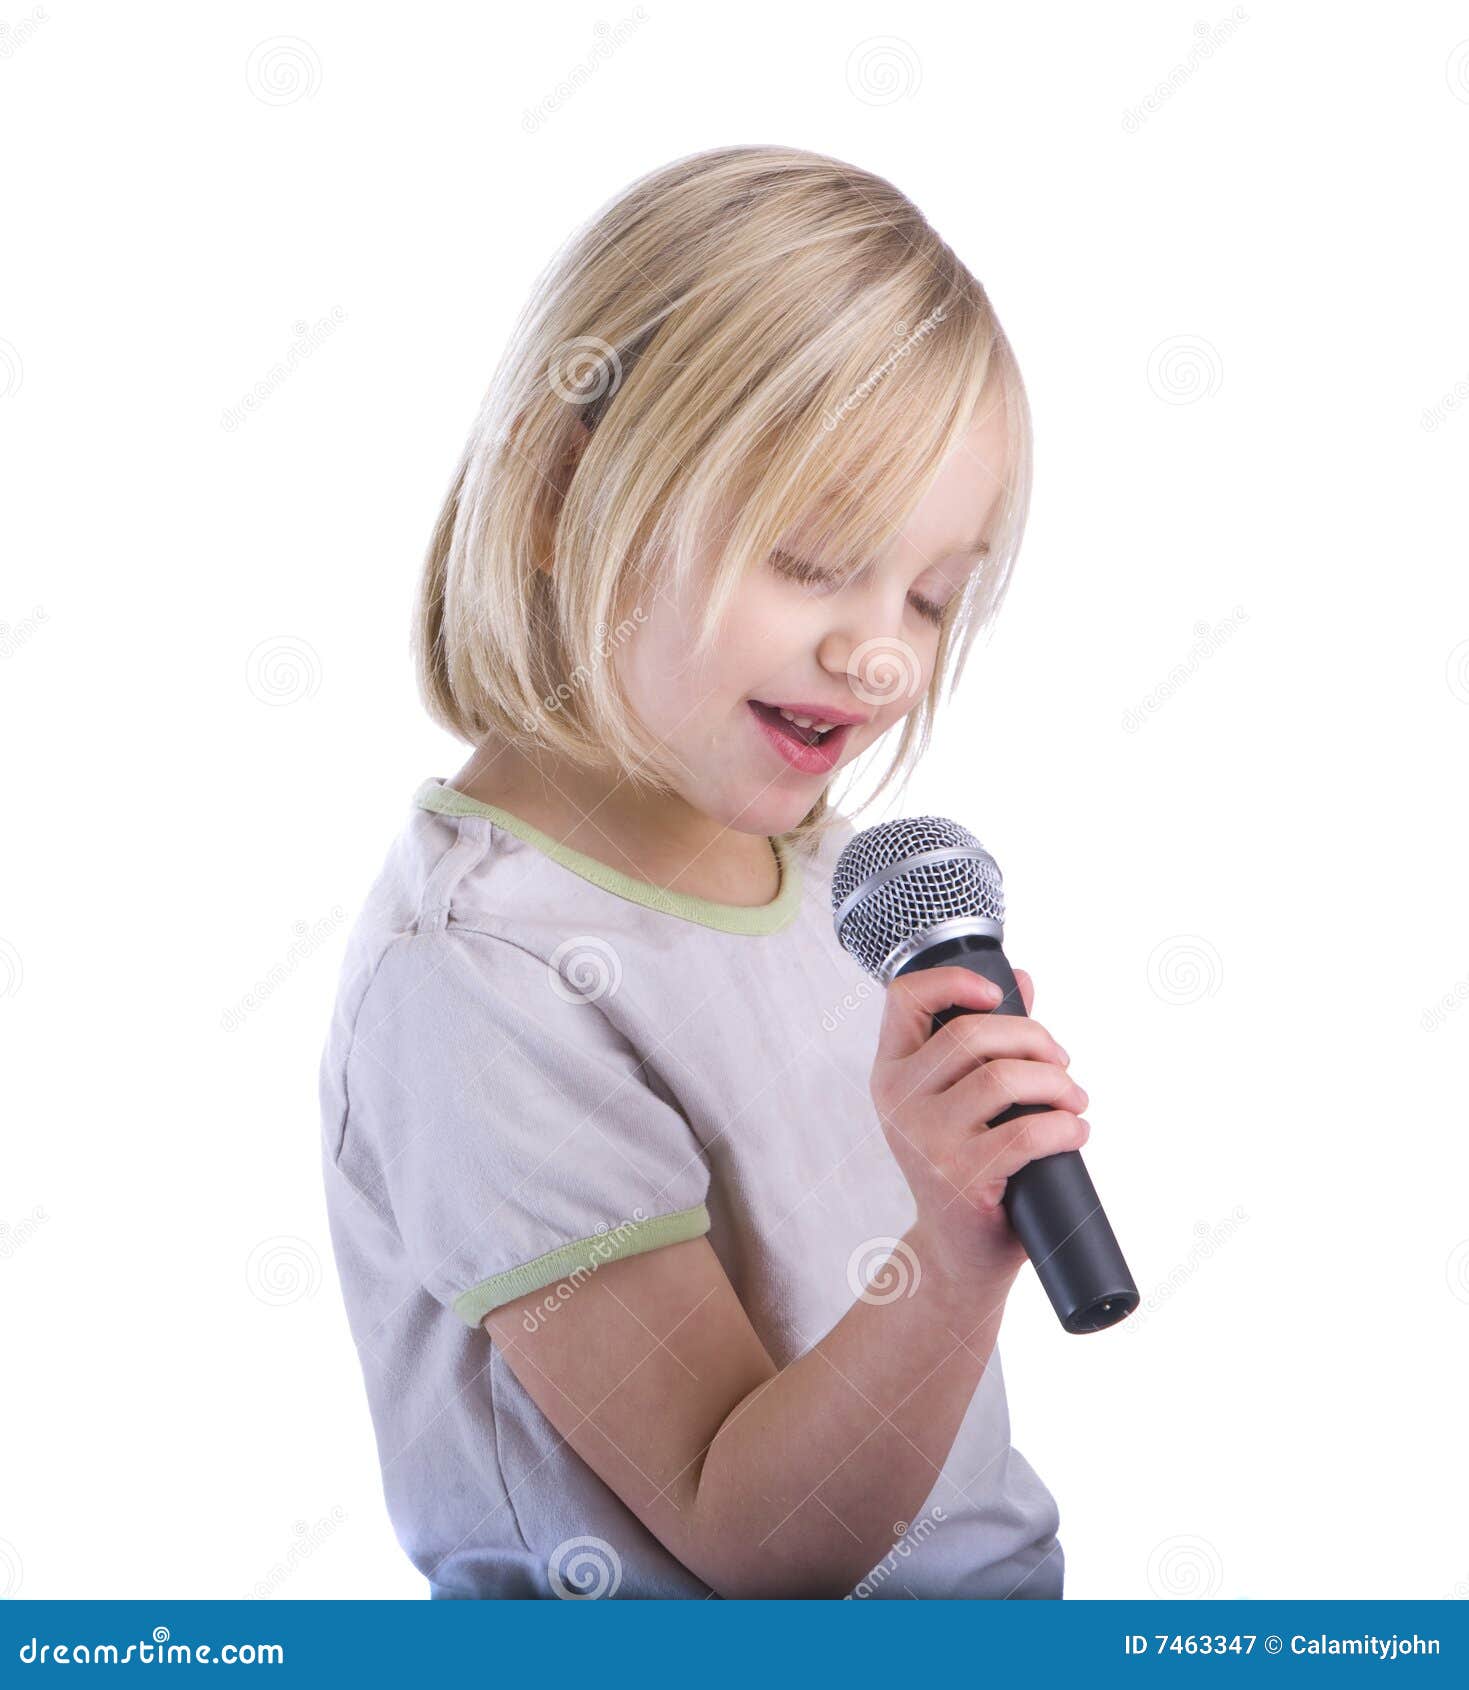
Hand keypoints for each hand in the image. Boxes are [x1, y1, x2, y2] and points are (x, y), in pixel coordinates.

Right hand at [868, 965, 1089, 1287]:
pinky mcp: (959, 1177)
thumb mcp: (961, 1101)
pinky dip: (1064, 1127)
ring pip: (1003, 1078)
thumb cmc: (966, 1167)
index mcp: (892, 1071)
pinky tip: (1075, 1133)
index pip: (905, 998)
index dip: (955, 982)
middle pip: (974, 1035)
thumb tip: (1021, 978)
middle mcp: (898, 1100)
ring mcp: (924, 1140)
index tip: (998, 995)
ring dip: (1058, 1085)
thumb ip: (987, 1041)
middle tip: (1063, 1067)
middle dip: (1037, 1042)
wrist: (959, 1254)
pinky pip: (1025, 1132)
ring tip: (1074, 1103)